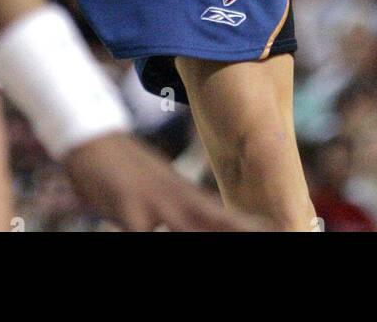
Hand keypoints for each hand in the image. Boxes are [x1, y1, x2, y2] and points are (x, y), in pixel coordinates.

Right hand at [63, 131, 263, 230]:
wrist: (92, 139)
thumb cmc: (124, 174)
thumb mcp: (157, 195)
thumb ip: (180, 213)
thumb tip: (198, 223)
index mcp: (187, 197)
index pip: (228, 217)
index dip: (254, 226)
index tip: (284, 229)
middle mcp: (179, 200)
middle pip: (220, 222)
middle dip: (247, 230)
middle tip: (283, 232)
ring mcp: (157, 204)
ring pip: (193, 229)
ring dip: (218, 232)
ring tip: (251, 233)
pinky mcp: (131, 210)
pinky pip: (145, 236)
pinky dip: (151, 236)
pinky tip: (148, 231)